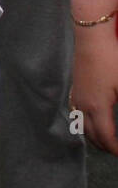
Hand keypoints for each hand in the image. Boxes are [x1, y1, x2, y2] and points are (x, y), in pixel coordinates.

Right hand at [71, 24, 117, 154]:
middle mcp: (84, 106)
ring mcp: (77, 97)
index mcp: (98, 108)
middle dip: (106, 147)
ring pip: (82, 127)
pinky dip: (86, 124)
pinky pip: (77, 115)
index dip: (116, 150)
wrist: (92, 38)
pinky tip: (93, 120)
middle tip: (117, 149)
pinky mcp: (75, 89)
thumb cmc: (112, 60)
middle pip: (92, 136)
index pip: (106, 138)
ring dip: (94, 137)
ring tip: (107, 140)